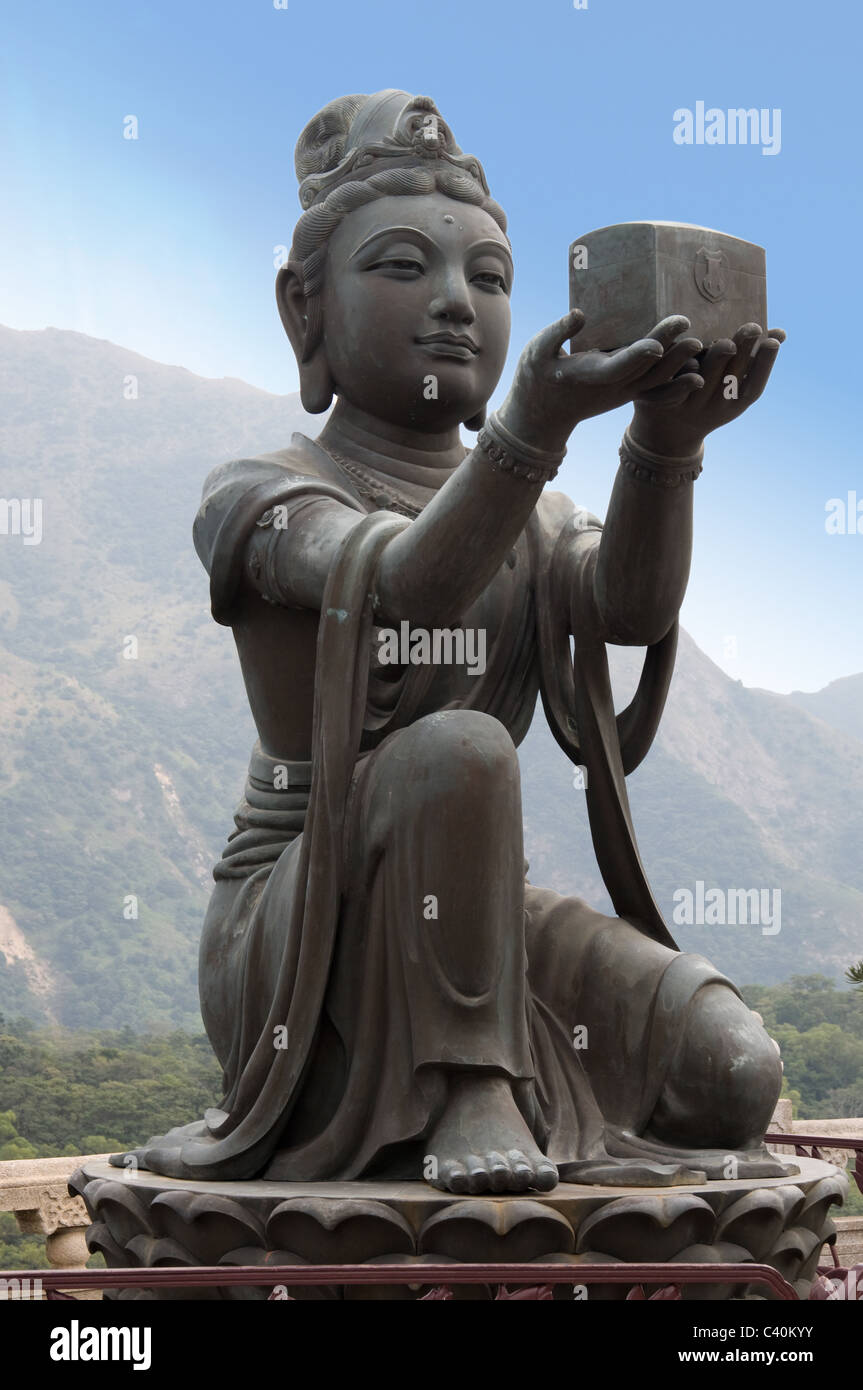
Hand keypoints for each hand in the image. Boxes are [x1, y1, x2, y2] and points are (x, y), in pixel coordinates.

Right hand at [497, 311, 703, 453]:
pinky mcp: (628, 392)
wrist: (540, 416)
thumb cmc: (535, 377)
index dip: (639, 354)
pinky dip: (677, 385)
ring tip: (701, 344)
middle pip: (646, 370)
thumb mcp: (536, 351)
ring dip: (679, 365)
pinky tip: (697, 373)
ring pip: (656, 381)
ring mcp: (622, 392)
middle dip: (669, 349)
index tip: (658, 342)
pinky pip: (657, 390)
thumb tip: (579, 313)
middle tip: (688, 324)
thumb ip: (557, 333)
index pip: (619, 365)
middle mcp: (612, 387)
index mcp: (590, 375)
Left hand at [630, 324, 785, 456]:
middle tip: (753, 328)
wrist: (669, 429)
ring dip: (716, 360)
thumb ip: (752, 360)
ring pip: (704, 381)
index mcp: (734, 404)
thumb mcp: (734, 385)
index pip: (754, 386)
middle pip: (730, 379)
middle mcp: (715, 407)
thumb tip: (781, 332)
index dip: (765, 364)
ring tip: (727, 340)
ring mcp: (689, 405)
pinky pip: (675, 383)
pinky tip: (691, 348)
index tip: (773, 340)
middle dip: (743, 353)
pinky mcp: (665, 400)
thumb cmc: (709, 396)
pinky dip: (684, 367)